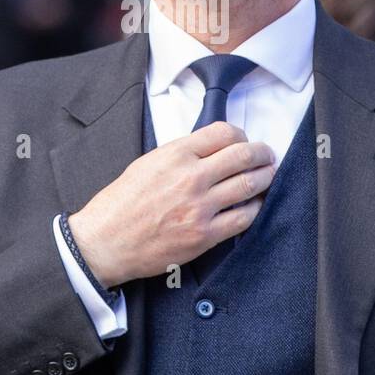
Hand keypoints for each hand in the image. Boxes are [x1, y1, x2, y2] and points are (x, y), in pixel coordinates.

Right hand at [68, 121, 276, 288]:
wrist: (106, 241)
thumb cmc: (121, 203)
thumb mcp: (148, 163)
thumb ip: (180, 154)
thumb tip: (210, 150)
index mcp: (176, 154)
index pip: (224, 133)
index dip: (241, 135)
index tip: (244, 141)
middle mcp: (191, 177)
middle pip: (244, 156)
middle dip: (262, 153)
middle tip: (267, 156)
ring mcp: (200, 207)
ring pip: (249, 185)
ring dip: (265, 177)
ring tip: (268, 175)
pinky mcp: (204, 235)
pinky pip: (243, 218)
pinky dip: (254, 208)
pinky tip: (254, 204)